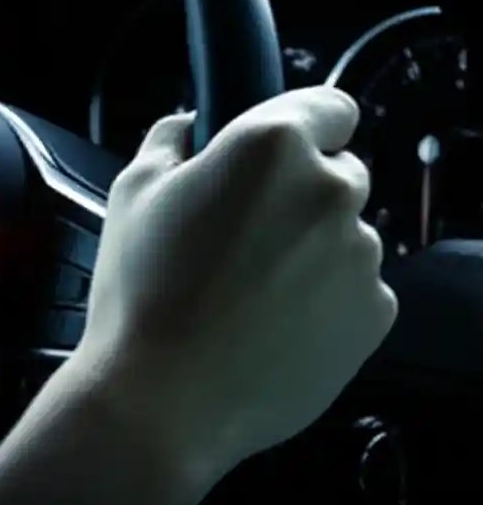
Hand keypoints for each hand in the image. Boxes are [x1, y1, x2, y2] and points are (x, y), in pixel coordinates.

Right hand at [64, 86, 396, 482]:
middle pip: (336, 173)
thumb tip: (185, 128)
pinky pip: (355, 291)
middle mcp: (330, 192)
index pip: (329, 106)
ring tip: (244, 289)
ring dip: (308, 250)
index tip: (276, 152)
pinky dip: (322, 300)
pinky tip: (266, 321)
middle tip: (237, 232)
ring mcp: (360, 256)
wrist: (164, 398)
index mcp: (272, 147)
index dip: (300, 125)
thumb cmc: (142, 296)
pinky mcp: (373, 314)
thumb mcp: (131, 194)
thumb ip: (168, 142)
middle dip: (296, 194)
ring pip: (344, 236)